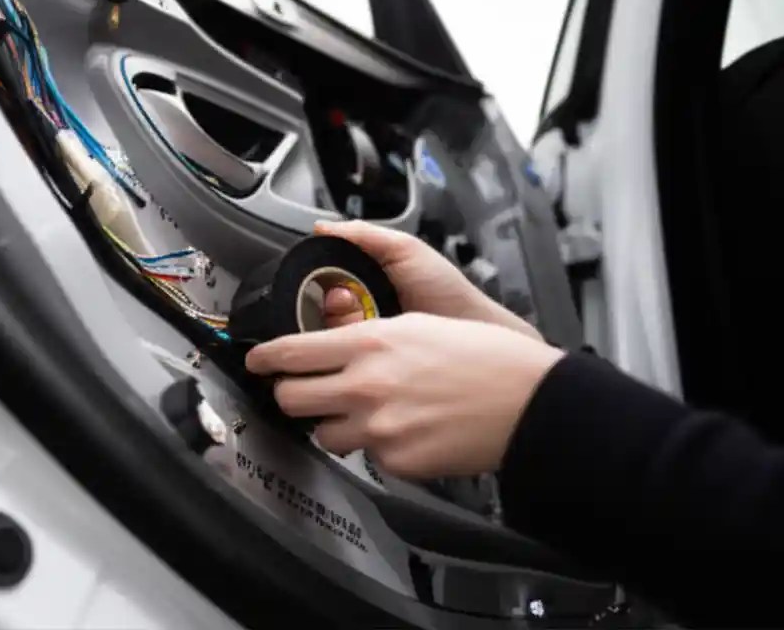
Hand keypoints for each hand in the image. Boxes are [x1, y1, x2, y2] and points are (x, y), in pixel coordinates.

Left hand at [245, 312, 564, 478]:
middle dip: (290, 395)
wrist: (527, 401)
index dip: (264, 358)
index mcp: (369, 342)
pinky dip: (376, 446)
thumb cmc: (482, 356)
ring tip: (364, 413)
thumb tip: (328, 345)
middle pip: (290, 399)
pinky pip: (365, 456)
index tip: (256, 360)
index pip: (290, 352)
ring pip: (321, 434)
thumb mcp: (416, 324)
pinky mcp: (394, 461)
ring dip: (332, 425)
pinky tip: (404, 430)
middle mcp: (365, 385)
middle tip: (302, 391)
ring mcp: (378, 427)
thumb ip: (364, 338)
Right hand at [312, 219, 540, 340]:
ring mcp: (361, 338)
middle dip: (330, 302)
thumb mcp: (405, 250)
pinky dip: (347, 345)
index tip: (334, 283)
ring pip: (324, 332)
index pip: (320, 276)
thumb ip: (364, 235)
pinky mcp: (367, 360)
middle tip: (349, 302)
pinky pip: (341, 353)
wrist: (473, 330)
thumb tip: (320, 227)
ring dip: (339, 323)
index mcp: (360, 279)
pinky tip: (366, 337)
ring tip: (364, 316)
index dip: (317, 278)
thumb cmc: (445, 289)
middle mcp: (355, 309)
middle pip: (317, 305)